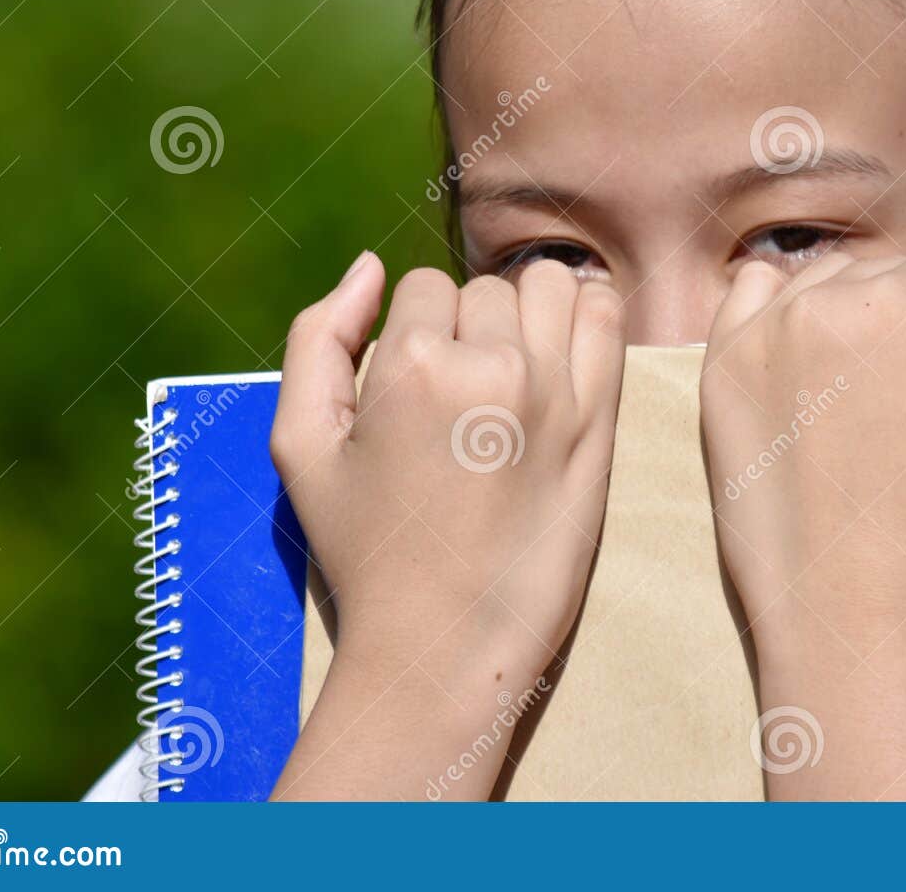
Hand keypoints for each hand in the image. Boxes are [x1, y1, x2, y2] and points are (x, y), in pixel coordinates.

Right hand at [269, 252, 624, 798]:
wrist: (443, 639)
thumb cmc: (363, 547)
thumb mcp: (300, 444)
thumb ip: (317, 338)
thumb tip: (369, 265)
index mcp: (410, 365)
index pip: (420, 285)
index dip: (411, 331)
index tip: (411, 387)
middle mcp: (490, 366)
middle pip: (485, 289)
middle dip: (467, 326)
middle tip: (458, 394)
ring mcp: (555, 392)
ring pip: (551, 287)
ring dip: (528, 313)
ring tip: (509, 368)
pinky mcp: (600, 422)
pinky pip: (606, 319)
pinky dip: (586, 317)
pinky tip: (560, 352)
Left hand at [700, 225, 905, 798]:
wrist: (841, 608)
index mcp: (890, 304)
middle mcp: (813, 303)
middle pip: (884, 273)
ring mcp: (754, 336)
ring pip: (822, 282)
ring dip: (850, 311)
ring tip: (867, 387)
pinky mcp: (717, 373)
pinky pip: (751, 299)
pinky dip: (782, 309)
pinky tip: (806, 355)